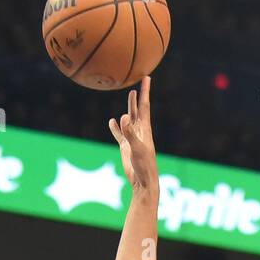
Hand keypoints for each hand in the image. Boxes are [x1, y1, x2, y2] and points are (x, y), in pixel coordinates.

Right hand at [108, 76, 158, 195]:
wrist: (143, 181)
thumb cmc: (144, 165)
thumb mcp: (136, 147)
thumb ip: (129, 133)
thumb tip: (123, 116)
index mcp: (145, 128)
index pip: (145, 105)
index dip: (145, 92)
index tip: (147, 78)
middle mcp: (140, 131)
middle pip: (138, 109)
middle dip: (139, 95)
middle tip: (141, 82)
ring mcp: (132, 138)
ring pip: (130, 119)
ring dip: (130, 107)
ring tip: (130, 95)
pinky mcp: (126, 147)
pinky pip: (119, 134)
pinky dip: (116, 127)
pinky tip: (112, 121)